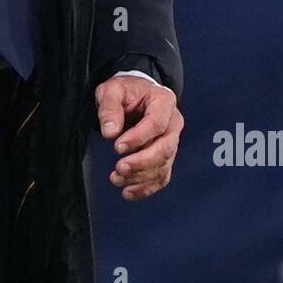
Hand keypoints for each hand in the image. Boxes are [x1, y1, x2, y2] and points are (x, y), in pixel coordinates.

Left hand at [94, 75, 182, 200]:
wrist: (134, 96)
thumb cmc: (125, 92)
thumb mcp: (112, 90)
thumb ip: (109, 108)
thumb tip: (110, 132)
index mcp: (164, 101)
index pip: (156, 124)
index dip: (138, 138)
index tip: (117, 147)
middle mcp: (173, 123)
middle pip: (165, 148)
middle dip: (141, 162)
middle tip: (119, 168)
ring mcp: (171, 141)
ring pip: (163, 165)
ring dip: (140, 177)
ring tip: (116, 179)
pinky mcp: (165, 156)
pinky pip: (161, 176)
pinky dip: (146, 187)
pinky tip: (128, 192)